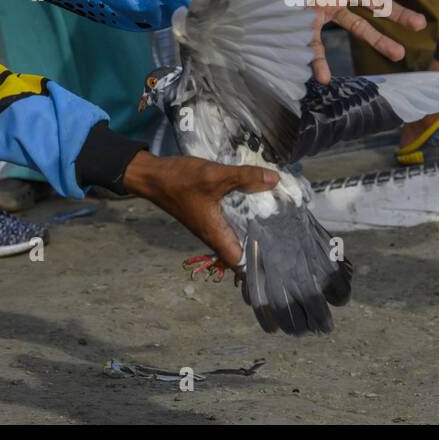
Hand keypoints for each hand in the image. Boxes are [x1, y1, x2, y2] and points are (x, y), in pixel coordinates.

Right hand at [121, 150, 277, 266]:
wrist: (152, 176)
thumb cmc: (180, 181)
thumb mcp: (215, 176)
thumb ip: (245, 177)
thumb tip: (275, 180)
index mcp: (215, 233)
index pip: (239, 261)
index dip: (257, 263)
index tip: (279, 256)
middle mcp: (212, 234)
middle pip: (239, 249)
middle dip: (260, 245)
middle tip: (286, 235)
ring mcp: (208, 224)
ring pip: (234, 235)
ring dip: (252, 230)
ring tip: (277, 220)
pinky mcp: (207, 214)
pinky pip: (229, 222)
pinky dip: (242, 217)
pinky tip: (255, 203)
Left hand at [282, 0, 438, 82]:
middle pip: (377, 1)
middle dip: (400, 13)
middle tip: (423, 24)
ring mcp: (326, 7)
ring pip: (357, 26)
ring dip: (378, 41)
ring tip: (400, 55)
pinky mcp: (306, 23)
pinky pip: (313, 45)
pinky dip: (317, 62)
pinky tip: (322, 80)